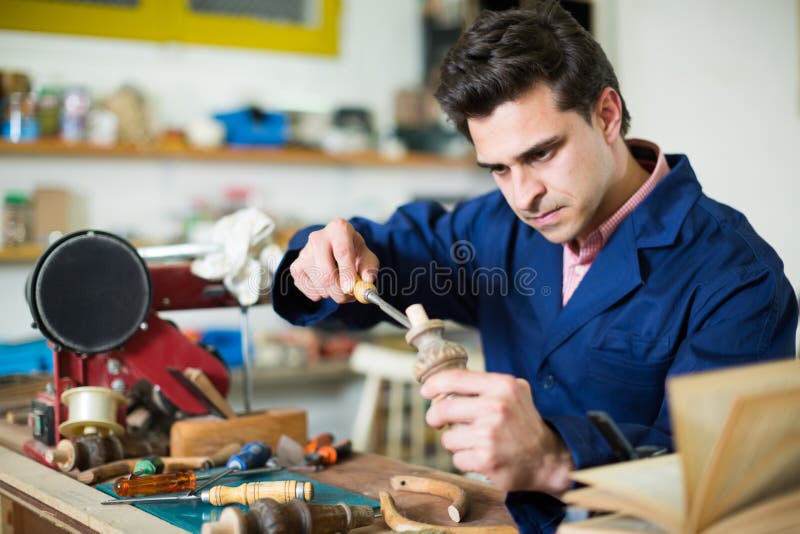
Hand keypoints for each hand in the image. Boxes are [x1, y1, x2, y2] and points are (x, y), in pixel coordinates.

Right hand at [289, 218, 378, 303]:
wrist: (334, 247)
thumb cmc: (352, 251)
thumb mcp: (367, 256)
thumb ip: (369, 269)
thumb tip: (366, 282)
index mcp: (339, 229)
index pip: (342, 252)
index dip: (347, 273)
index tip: (350, 289)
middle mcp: (318, 238)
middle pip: (326, 272)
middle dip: (339, 291)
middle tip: (349, 297)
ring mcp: (304, 252)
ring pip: (318, 283)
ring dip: (332, 294)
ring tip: (340, 288)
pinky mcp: (296, 266)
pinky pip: (307, 288)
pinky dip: (318, 294)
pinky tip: (326, 287)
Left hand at [421, 369, 573, 494]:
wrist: (547, 458)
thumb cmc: (524, 423)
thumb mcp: (514, 392)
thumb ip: (484, 384)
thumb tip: (446, 383)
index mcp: (501, 386)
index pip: (455, 378)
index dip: (434, 384)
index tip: (425, 391)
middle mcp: (496, 407)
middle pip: (442, 409)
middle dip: (434, 417)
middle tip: (437, 421)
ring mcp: (490, 434)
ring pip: (447, 437)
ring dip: (455, 442)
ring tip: (475, 442)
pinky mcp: (486, 459)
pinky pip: (456, 458)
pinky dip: (465, 459)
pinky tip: (481, 457)